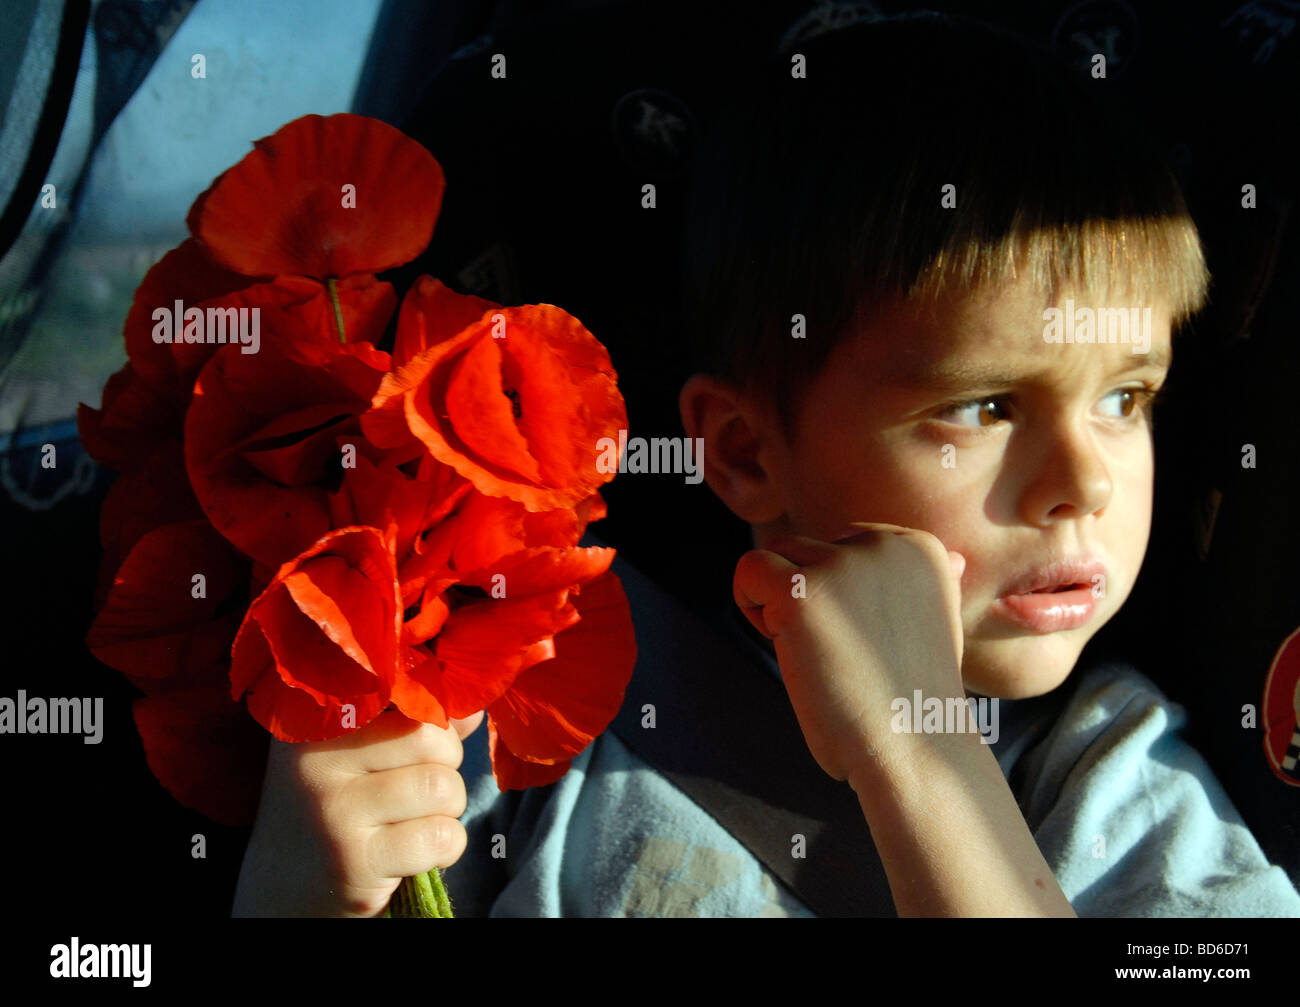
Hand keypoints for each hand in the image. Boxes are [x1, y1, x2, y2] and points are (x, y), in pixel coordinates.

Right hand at [232, 707, 483, 916]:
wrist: (285, 886)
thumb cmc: (342, 805)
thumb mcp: (364, 751)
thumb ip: (418, 722)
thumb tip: (472, 712)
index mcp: (318, 719)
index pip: (410, 695)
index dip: (434, 723)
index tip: (418, 748)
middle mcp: (315, 759)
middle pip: (432, 739)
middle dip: (444, 767)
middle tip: (413, 793)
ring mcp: (332, 811)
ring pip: (442, 787)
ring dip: (446, 810)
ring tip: (412, 821)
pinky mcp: (352, 862)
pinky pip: (441, 837)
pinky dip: (446, 847)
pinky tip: (411, 854)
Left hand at [733, 522, 965, 781]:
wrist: (913, 749)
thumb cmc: (914, 701)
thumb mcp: (937, 628)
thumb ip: (929, 588)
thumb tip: (955, 559)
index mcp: (922, 546)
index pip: (845, 543)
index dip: (838, 593)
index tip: (867, 640)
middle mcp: (886, 545)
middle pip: (808, 548)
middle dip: (808, 598)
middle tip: (839, 653)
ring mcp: (843, 565)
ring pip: (777, 556)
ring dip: (779, 603)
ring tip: (815, 652)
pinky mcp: (801, 591)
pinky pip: (748, 570)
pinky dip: (750, 606)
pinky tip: (784, 646)